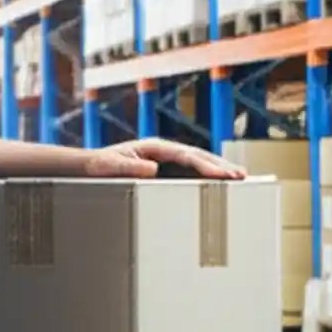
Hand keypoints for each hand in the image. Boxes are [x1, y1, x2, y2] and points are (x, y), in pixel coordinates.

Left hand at [85, 138, 246, 179]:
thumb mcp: (109, 166)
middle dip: (219, 165)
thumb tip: (154, 169)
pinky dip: (206, 177)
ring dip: (218, 169)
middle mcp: (163, 151)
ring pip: (197, 163)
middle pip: (197, 156)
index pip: (186, 156)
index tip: (222, 174)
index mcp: (154, 147)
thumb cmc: (98, 165)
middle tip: (242, 175)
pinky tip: (220, 184)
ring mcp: (165, 160)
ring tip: (240, 177)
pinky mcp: (164, 171)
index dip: (205, 165)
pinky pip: (189, 173)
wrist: (89, 166)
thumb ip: (129, 168)